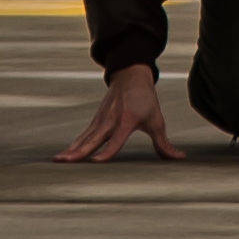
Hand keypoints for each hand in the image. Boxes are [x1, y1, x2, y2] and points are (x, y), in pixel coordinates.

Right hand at [52, 61, 184, 161]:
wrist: (130, 75)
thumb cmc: (145, 99)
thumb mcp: (157, 120)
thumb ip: (164, 143)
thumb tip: (179, 158)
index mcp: (126, 121)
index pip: (115, 141)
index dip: (106, 153)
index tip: (96, 162)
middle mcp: (110, 120)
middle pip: (92, 140)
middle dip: (78, 152)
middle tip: (64, 161)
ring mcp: (100, 120)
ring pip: (84, 138)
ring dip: (71, 149)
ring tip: (58, 160)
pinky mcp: (96, 120)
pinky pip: (84, 135)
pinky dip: (74, 145)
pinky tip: (66, 155)